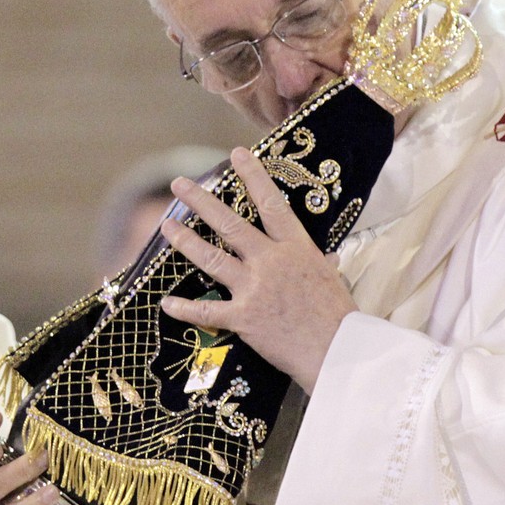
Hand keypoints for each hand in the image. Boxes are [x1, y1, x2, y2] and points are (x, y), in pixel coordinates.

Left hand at [158, 148, 355, 392]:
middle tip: (179, 183)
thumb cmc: (338, 316)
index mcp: (296, 248)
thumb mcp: (333, 280)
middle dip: (201, 202)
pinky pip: (206, 311)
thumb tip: (329, 257)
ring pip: (211, 259)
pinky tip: (166, 302)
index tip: (236, 155)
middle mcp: (270, 262)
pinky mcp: (242, 318)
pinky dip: (184, 308)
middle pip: (230, 224)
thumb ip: (323, 264)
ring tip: (166, 226)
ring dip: (185, 242)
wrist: (338, 350)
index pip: (271, 204)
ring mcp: (253, 288)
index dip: (253, 177)